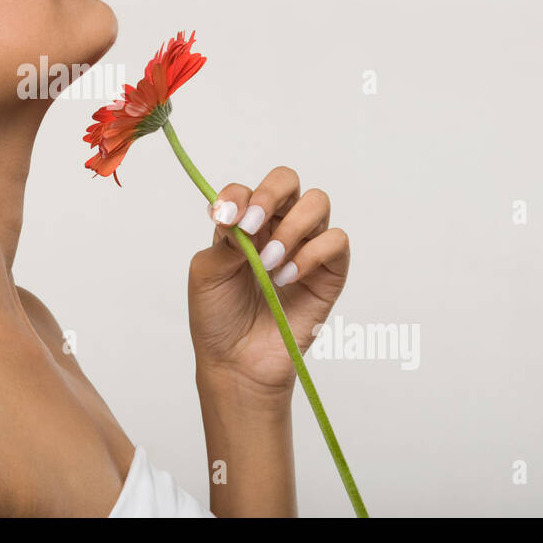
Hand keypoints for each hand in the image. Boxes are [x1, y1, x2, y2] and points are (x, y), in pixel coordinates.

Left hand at [187, 166, 349, 395]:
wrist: (237, 362)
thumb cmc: (218, 318)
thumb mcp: (206, 273)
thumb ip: (224, 239)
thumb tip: (243, 215)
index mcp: (244, 224)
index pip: (248, 189)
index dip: (238, 196)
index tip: (226, 219)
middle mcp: (276, 228)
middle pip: (287, 181)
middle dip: (270, 194)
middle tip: (252, 225)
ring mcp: (305, 246)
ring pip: (317, 202)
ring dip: (291, 227)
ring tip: (269, 262)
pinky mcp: (330, 271)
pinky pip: (335, 240)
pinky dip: (311, 253)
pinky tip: (287, 278)